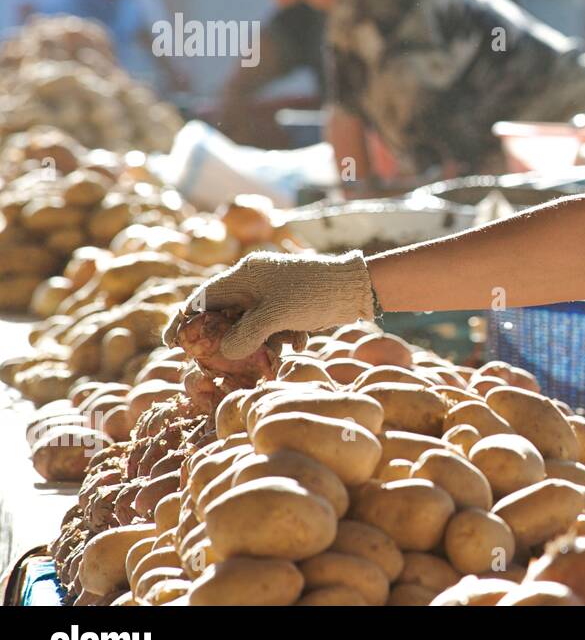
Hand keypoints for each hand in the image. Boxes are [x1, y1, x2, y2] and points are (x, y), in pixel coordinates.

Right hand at [163, 249, 374, 358]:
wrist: (358, 287)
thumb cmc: (314, 295)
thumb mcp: (275, 317)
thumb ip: (244, 336)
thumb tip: (225, 352)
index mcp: (243, 276)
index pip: (202, 299)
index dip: (184, 321)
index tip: (171, 344)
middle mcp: (254, 281)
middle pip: (226, 315)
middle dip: (229, 340)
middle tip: (226, 362)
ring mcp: (273, 292)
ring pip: (251, 324)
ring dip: (260, 343)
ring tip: (277, 352)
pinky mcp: (291, 304)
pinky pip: (273, 326)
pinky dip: (281, 337)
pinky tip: (299, 341)